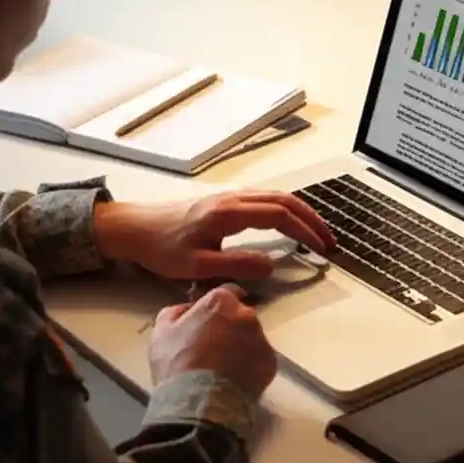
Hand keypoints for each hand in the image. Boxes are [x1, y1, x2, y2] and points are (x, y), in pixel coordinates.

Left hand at [93, 191, 336, 280]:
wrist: (134, 228)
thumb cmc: (161, 247)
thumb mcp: (197, 265)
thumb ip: (236, 266)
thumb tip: (270, 266)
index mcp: (230, 213)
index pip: (280, 216)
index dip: (305, 230)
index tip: (321, 248)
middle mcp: (234, 199)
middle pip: (285, 200)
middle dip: (312, 219)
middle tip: (329, 242)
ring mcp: (230, 198)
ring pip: (276, 196)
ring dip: (301, 212)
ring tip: (316, 233)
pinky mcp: (225, 203)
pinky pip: (265, 199)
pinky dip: (286, 209)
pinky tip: (289, 223)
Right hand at [149, 285, 276, 397]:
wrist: (199, 403)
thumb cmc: (176, 364)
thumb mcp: (161, 332)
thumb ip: (175, 312)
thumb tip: (187, 308)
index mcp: (220, 302)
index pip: (226, 292)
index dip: (217, 305)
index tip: (211, 317)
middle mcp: (246, 314)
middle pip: (240, 315)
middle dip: (230, 326)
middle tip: (214, 346)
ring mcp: (261, 338)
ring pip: (252, 337)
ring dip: (241, 345)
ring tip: (224, 367)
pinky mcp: (270, 362)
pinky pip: (259, 359)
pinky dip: (250, 365)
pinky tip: (235, 379)